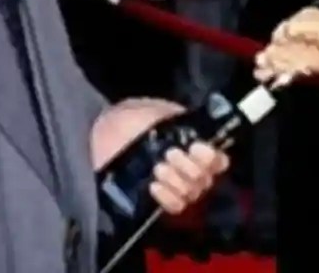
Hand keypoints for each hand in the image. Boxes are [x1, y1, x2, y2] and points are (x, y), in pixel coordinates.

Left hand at [90, 98, 229, 214]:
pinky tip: (154, 185)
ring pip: (192, 193)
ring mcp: (171, 186)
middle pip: (206, 179)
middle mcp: (187, 168)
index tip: (197, 148)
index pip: (218, 160)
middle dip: (190, 167)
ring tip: (158, 168)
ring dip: (177, 181)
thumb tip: (201, 135)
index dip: (213, 158)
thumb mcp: (159, 111)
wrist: (99, 133)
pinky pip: (174, 206)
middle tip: (170, 154)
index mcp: (192, 145)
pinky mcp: (153, 201)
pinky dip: (168, 197)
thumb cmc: (129, 118)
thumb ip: (183, 121)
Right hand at [254, 7, 318, 82]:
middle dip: (270, 55)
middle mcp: (304, 33)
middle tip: (259, 67)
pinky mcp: (312, 64)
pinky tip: (272, 76)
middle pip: (281, 44)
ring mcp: (308, 50)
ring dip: (273, 65)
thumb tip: (281, 34)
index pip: (283, 30)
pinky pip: (292, 66)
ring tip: (261, 74)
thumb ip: (299, 28)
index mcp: (306, 19)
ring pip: (284, 57)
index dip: (275, 41)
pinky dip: (282, 70)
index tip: (267, 52)